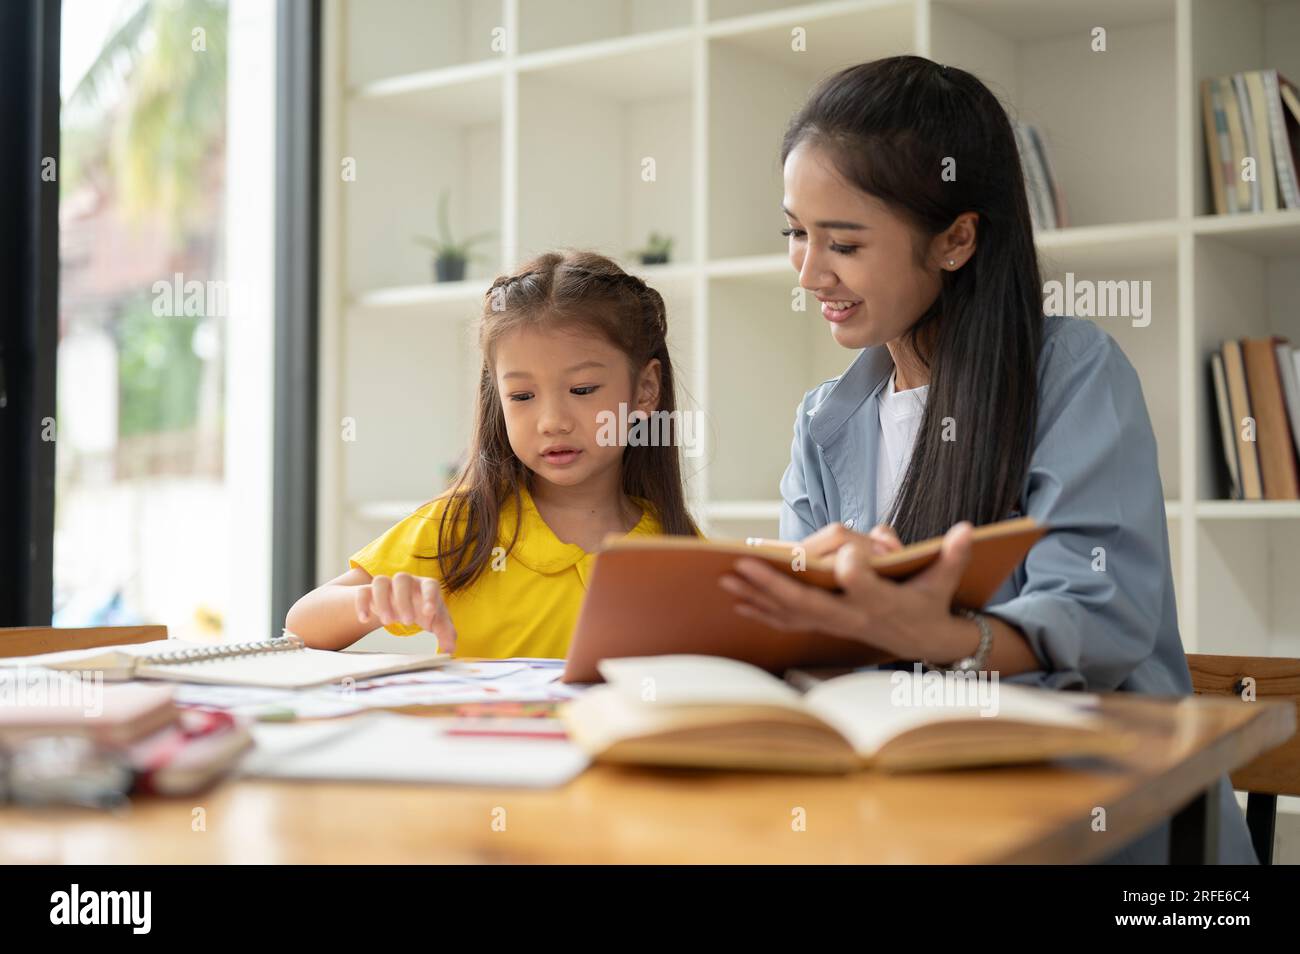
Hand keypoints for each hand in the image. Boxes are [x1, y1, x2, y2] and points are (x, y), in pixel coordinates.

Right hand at [356, 572, 457, 653]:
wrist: (406, 608)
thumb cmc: (426, 613)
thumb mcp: (438, 624)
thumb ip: (447, 635)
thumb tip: (449, 651)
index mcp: (426, 587)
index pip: (430, 585)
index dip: (430, 596)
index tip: (429, 613)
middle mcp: (407, 583)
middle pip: (402, 579)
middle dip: (404, 599)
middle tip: (408, 622)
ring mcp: (388, 587)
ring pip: (380, 582)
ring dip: (382, 600)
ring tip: (388, 622)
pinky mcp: (371, 594)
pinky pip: (362, 592)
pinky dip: (361, 604)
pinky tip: (364, 619)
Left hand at [719, 521, 973, 659]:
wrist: (926, 641)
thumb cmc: (931, 600)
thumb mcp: (946, 578)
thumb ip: (953, 555)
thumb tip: (968, 530)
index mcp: (883, 601)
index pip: (864, 585)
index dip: (855, 570)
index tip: (843, 555)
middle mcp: (854, 615)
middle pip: (810, 603)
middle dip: (775, 585)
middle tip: (743, 566)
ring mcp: (836, 624)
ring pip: (790, 612)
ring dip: (757, 597)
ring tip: (727, 581)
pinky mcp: (825, 626)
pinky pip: (788, 620)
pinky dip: (763, 610)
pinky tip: (738, 600)